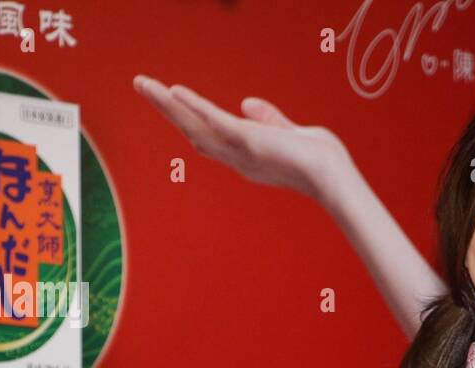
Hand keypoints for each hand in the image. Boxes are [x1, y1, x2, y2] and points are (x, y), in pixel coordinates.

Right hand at [132, 73, 347, 198]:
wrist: (333, 176)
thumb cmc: (319, 159)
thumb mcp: (288, 132)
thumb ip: (268, 119)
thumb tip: (247, 103)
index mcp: (243, 154)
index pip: (207, 134)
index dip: (186, 117)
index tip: (169, 98)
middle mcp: (235, 156)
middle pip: (191, 129)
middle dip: (165, 108)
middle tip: (141, 85)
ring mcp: (239, 150)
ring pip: (193, 125)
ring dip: (167, 104)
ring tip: (143, 84)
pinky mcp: (248, 141)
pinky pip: (215, 121)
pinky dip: (194, 106)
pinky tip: (175, 91)